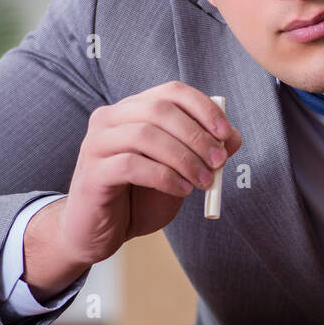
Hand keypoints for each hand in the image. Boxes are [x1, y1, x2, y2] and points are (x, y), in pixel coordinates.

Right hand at [58, 81, 240, 267]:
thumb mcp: (179, 171)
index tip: (225, 133)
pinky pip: (132, 165)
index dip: (203, 107)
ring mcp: (96, 143)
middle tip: (219, 162)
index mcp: (133, 109)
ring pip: (146, 135)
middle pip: (160, 110)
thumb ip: (203, 151)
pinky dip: (165, 177)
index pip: (172, 91)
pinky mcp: (91, 172)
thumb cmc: (139, 197)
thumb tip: (232, 136)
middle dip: (196, 135)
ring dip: (184, 158)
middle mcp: (110, 118)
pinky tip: (181, 190)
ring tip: (204, 182)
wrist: (99, 232)